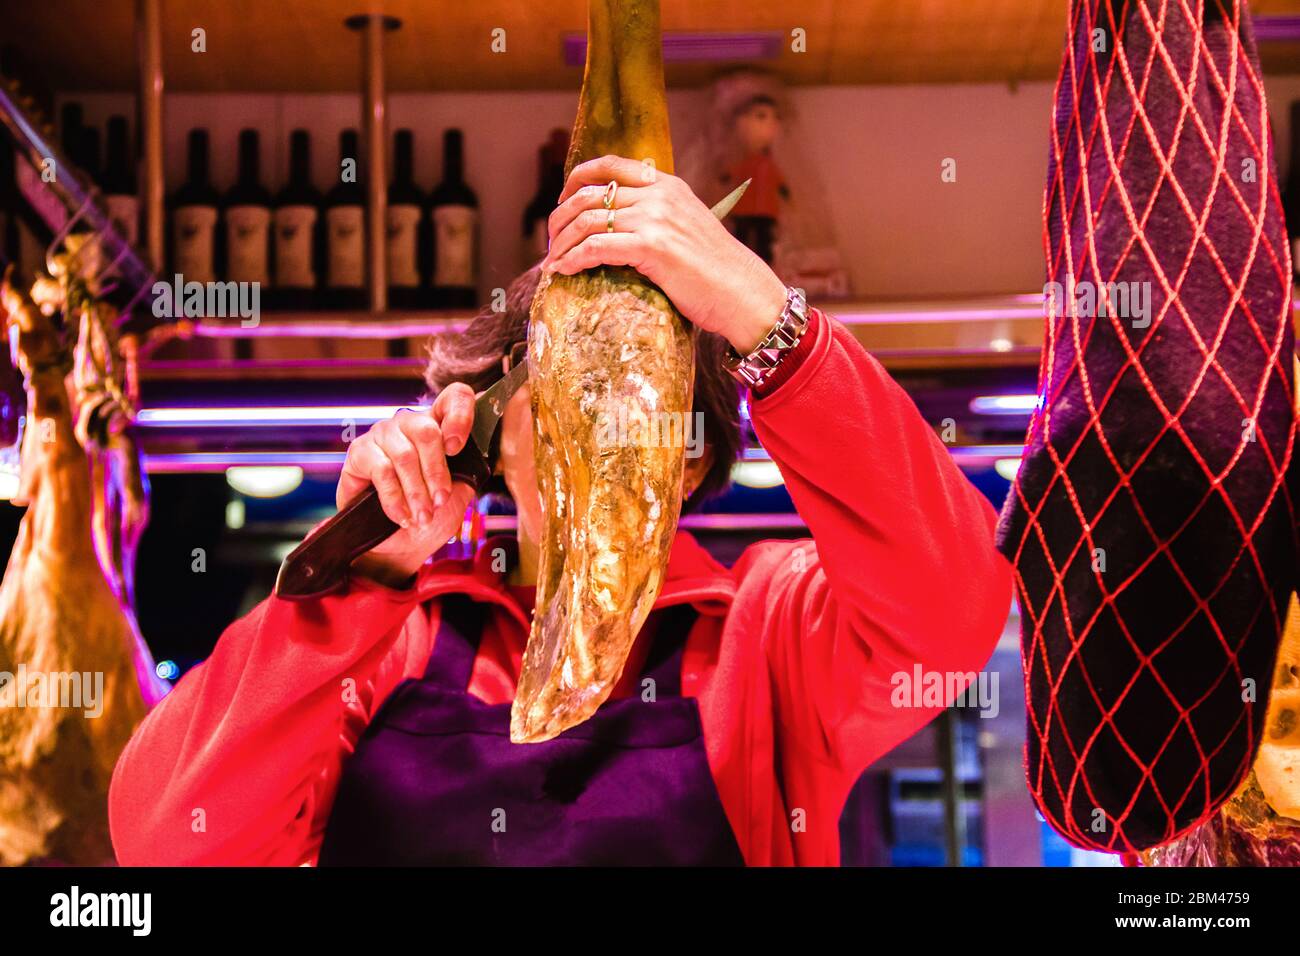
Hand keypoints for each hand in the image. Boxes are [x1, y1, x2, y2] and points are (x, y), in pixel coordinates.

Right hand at [336, 383, 478, 586]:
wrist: (401, 544)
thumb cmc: (432, 514)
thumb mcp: (459, 493)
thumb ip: (469, 470)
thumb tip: (475, 456)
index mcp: (440, 425)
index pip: (455, 397)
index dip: (460, 415)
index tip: (457, 449)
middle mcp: (409, 423)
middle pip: (427, 431)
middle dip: (437, 473)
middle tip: (440, 501)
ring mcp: (383, 434)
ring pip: (405, 455)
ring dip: (416, 492)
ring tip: (423, 516)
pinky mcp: (359, 452)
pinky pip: (381, 470)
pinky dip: (395, 499)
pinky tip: (402, 516)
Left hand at [543, 155, 787, 353]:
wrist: (742, 292)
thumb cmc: (716, 270)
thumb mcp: (688, 227)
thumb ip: (658, 217)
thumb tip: (622, 225)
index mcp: (666, 185)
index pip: (609, 166)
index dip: (576, 179)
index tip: (563, 201)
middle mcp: (658, 195)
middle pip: (589, 194)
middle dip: (560, 218)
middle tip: (551, 240)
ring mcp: (655, 219)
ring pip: (587, 221)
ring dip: (561, 242)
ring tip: (553, 260)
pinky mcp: (651, 247)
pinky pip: (596, 247)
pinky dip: (573, 259)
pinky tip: (564, 271)